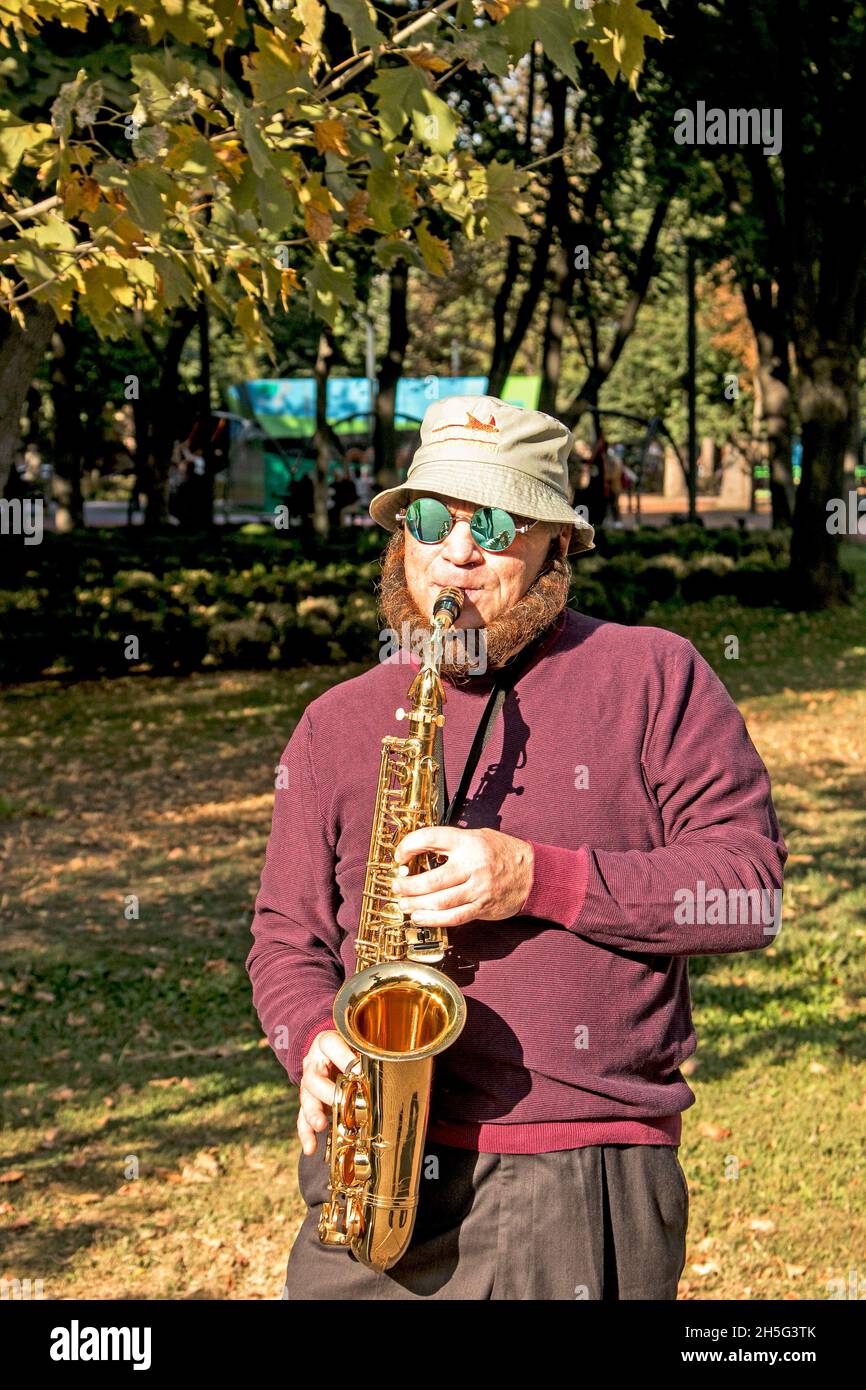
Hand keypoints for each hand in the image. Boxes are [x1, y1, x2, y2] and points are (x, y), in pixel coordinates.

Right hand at [298, 1029, 357, 1155]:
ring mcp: (308, 1085)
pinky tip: (311, 1147)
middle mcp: (313, 1064)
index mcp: (326, 1044)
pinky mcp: (308, 1102)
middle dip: (327, 1093)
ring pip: (306, 1100)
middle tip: (339, 1103)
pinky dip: (306, 1134)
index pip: (331, 1046)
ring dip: (313, 1115)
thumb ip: (366, 1053)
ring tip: (320, 1125)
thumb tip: (386, 1065)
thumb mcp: (356, 1044)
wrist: (327, 1052)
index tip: (359, 1071)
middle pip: (314, 1079)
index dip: (344, 1058)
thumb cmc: (348, 1048)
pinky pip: (302, 1118)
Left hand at [393, 825, 534, 928]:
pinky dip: (432, 919)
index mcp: (468, 842)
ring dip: (416, 905)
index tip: (400, 856)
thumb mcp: (477, 836)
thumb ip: (451, 843)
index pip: (431, 838)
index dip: (409, 846)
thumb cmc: (502, 852)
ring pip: (439, 902)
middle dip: (407, 885)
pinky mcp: (482, 908)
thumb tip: (418, 851)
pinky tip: (419, 917)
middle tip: (397, 885)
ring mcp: (478, 889)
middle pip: (431, 879)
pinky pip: (453, 918)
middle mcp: (472, 865)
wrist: (534, 874)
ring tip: (403, 903)